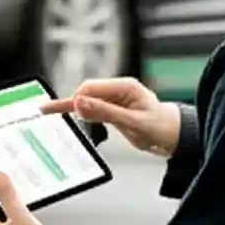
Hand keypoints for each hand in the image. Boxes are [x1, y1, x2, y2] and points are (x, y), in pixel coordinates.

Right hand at [40, 77, 180, 157]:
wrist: (175, 137)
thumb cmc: (161, 127)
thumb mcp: (133, 122)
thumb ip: (106, 112)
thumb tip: (80, 102)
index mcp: (125, 86)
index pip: (91, 87)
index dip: (76, 99)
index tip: (64, 112)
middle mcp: (119, 90)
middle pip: (86, 92)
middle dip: (72, 103)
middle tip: (49, 113)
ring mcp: (116, 100)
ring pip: (88, 101)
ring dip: (77, 110)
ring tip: (52, 113)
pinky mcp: (114, 110)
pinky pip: (94, 110)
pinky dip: (83, 115)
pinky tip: (70, 118)